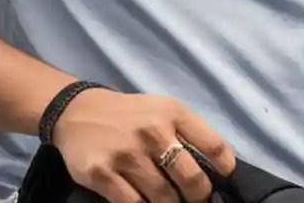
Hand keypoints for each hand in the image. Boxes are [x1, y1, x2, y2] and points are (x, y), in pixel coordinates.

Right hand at [52, 88, 236, 202]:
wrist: (78, 113)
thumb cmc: (131, 115)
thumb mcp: (163, 110)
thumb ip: (189, 132)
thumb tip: (217, 167)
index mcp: (173, 113)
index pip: (213, 145)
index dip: (225, 168)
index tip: (224, 178)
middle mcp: (152, 131)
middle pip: (191, 177)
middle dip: (198, 196)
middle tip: (196, 200)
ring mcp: (126, 154)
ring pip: (163, 196)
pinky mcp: (102, 173)